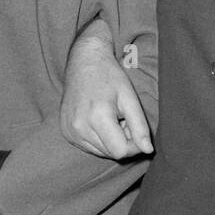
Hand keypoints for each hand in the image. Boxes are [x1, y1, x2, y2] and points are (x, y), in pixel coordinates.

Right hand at [60, 20, 151, 159]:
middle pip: (110, 153)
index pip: (120, 152)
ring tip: (111, 117)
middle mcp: (79, 127)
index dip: (133, 145)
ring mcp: (70, 131)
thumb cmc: (110, 76)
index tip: (135, 127)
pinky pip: (88, 146)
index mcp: (97, 117)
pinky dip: (98, 138)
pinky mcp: (66, 132)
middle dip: (122, 141)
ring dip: (110, 140)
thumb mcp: (130, 98)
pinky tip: (98, 120)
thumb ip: (140, 126)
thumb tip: (148, 150)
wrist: (84, 61)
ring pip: (100, 152)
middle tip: (122, 118)